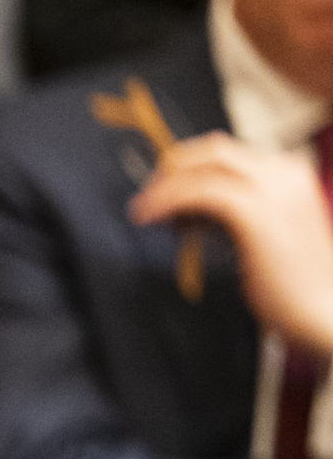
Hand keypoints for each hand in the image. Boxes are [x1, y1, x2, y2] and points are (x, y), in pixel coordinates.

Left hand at [131, 132, 332, 354]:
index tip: (162, 188)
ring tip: (143, 210)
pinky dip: (169, 200)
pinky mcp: (255, 212)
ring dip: (166, 186)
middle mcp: (285, 172)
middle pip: (214, 150)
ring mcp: (273, 188)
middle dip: (173, 168)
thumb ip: (235, 214)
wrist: (323, 308)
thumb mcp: (265, 234)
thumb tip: (190, 211)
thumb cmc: (293, 283)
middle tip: (147, 194)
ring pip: (204, 167)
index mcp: (291, 174)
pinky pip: (200, 192)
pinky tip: (150, 216)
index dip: (189, 166)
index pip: (230, 154)